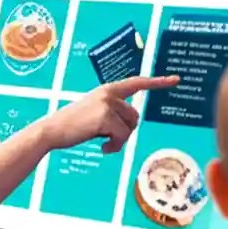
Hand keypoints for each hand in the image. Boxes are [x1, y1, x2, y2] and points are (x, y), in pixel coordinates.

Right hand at [37, 76, 178, 153]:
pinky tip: (102, 149)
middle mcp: (109, 93)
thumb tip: (130, 125)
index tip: (175, 80)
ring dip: (119, 141)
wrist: (52, 131)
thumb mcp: (94, 114)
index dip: (157, 82)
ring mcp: (107, 104)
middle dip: (126, 132)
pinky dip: (114, 147)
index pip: (136, 83)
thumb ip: (113, 113)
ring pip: (129, 128)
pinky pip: (122, 137)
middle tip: (109, 140)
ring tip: (104, 144)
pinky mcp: (105, 117)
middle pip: (135, 116)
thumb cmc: (72, 125)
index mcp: (107, 90)